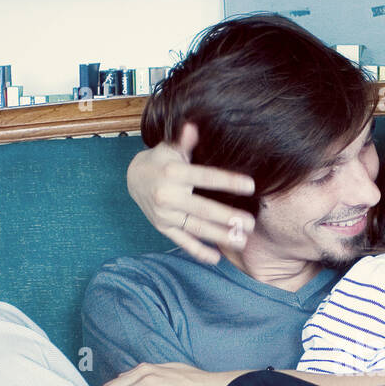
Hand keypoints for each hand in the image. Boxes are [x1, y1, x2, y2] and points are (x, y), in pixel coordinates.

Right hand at [126, 122, 255, 263]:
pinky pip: (183, 241)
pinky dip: (198, 251)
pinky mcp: (163, 228)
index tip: (250, 186)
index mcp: (174, 174)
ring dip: (219, 236)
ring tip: (241, 242)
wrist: (134, 178)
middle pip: (202, 209)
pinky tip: (216, 258)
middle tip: (249, 224)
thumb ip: (184, 141)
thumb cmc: (161, 161)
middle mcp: (168, 196)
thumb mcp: (170, 148)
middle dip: (227, 217)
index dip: (228, 181)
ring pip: (196, 228)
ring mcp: (165, 215)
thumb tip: (193, 126)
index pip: (205, 177)